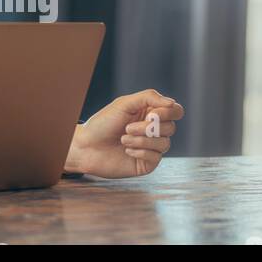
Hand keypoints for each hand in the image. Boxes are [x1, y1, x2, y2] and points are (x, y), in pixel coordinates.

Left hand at [65, 89, 182, 178]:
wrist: (86, 146)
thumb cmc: (103, 123)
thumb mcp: (125, 103)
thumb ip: (149, 97)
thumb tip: (172, 103)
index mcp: (151, 114)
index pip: (175, 111)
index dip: (169, 113)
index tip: (153, 114)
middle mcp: (154, 130)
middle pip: (171, 128)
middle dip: (149, 128)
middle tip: (128, 128)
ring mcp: (151, 148)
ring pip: (164, 143)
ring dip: (142, 140)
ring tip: (123, 139)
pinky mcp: (147, 163)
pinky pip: (156, 157)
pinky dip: (140, 151)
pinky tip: (126, 150)